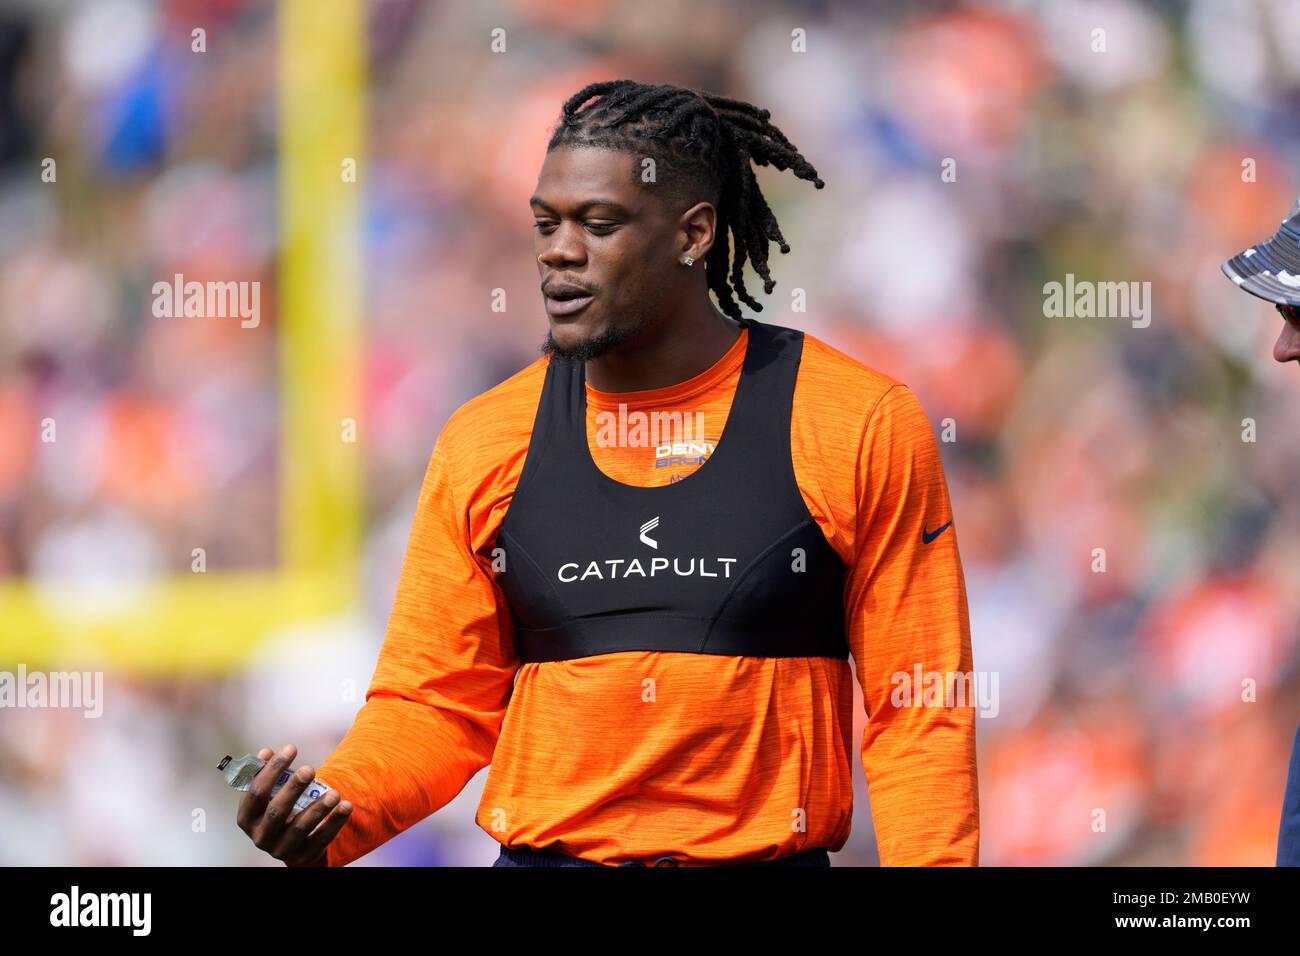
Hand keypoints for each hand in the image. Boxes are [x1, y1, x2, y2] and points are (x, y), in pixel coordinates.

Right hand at [236, 744, 352, 864]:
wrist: (288, 841)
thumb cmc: (276, 807)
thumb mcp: (268, 793)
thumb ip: (265, 772)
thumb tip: (265, 752)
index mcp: (247, 818)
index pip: (256, 792)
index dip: (271, 769)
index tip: (291, 748)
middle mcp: (261, 837)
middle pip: (277, 811)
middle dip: (293, 789)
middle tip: (310, 769)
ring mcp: (282, 849)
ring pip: (300, 828)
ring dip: (318, 809)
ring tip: (334, 792)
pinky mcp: (304, 856)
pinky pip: (321, 839)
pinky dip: (335, 822)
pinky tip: (346, 806)